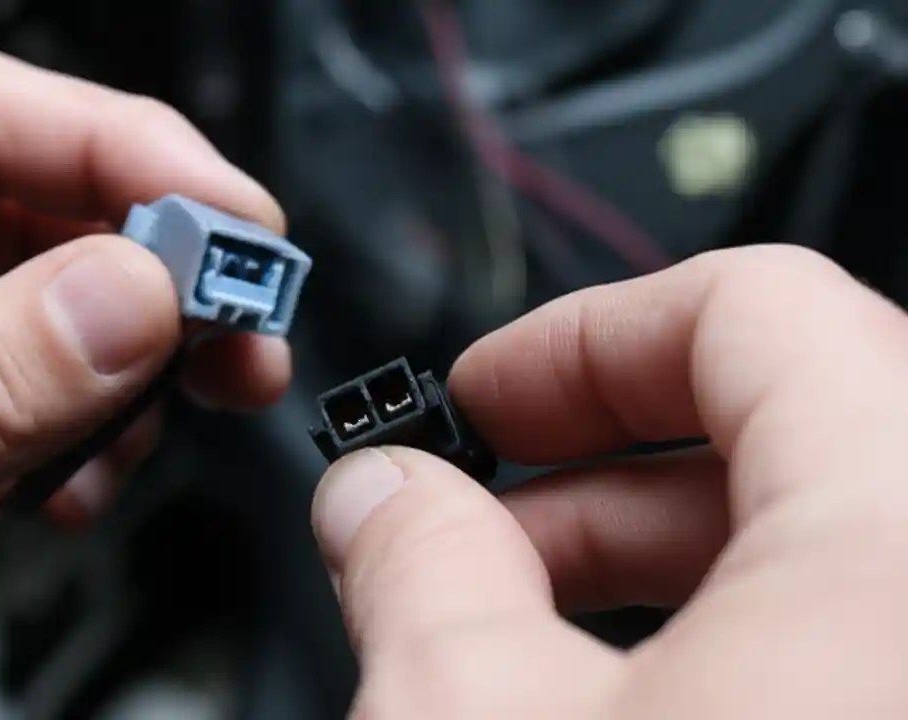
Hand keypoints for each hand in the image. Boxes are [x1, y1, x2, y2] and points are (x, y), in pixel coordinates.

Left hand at [0, 49, 289, 717]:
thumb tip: (128, 293)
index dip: (108, 146)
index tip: (222, 215)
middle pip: (24, 206)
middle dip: (152, 250)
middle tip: (244, 306)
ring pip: (52, 307)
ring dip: (146, 342)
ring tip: (210, 382)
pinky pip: (50, 407)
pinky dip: (108, 429)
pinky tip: (99, 475)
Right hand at [312, 246, 907, 718]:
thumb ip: (417, 563)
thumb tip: (385, 497)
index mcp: (899, 551)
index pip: (757, 308)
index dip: (579, 337)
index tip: (483, 397)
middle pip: (794, 427)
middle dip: (594, 468)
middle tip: (472, 523)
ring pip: (823, 546)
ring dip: (645, 567)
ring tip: (511, 630)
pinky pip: (852, 642)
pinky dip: (727, 645)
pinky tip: (610, 702)